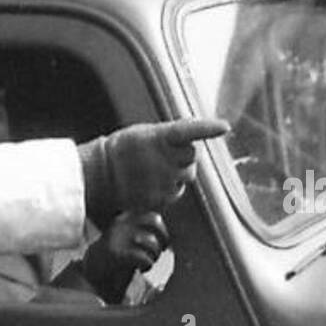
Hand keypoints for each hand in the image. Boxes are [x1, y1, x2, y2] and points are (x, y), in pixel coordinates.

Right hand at [80, 117, 227, 225]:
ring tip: (157, 173)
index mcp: (161, 137)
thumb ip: (170, 136)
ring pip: (186, 177)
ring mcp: (163, 180)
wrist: (100, 174)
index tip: (225, 127)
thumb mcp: (146, 134)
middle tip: (167, 158)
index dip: (208, 129)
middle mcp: (165, 159)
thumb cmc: (123, 150)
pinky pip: (175, 193)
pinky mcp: (160, 198)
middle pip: (192, 158)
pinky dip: (168, 190)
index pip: (190, 130)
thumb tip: (190, 136)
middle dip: (185, 158)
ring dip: (178, 175)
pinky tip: (151, 185)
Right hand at [101, 210, 169, 271]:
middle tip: (159, 251)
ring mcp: (118, 238)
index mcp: (125, 217)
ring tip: (148, 262)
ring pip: (151, 242)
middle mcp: (121, 223)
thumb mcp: (130, 237)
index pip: (154, 216)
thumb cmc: (118, 255)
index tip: (163, 243)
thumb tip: (170, 230)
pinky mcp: (116, 254)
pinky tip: (142, 269)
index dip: (163, 231)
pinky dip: (147, 264)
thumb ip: (145, 230)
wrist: (92, 271)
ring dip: (154, 255)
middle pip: (154, 221)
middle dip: (163, 237)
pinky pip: (143, 257)